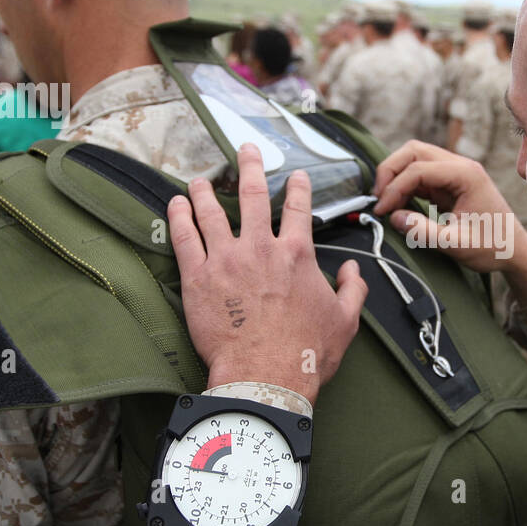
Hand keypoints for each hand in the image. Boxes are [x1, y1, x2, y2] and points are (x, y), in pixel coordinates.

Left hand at [169, 143, 368, 402]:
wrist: (266, 375)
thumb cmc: (306, 352)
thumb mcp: (345, 320)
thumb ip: (352, 290)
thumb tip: (351, 271)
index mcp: (297, 254)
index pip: (298, 209)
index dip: (299, 188)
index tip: (297, 176)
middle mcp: (261, 247)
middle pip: (253, 195)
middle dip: (250, 167)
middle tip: (245, 150)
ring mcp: (226, 259)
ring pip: (212, 212)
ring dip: (205, 191)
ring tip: (200, 180)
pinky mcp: (197, 278)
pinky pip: (184, 238)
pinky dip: (179, 217)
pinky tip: (175, 205)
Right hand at [371, 139, 526, 304]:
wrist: (514, 250)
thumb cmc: (493, 247)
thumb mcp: (457, 244)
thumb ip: (424, 231)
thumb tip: (395, 217)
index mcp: (466, 175)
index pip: (418, 169)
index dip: (394, 188)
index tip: (382, 210)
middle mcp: (460, 166)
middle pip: (413, 151)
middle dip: (390, 171)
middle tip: (378, 199)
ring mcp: (455, 172)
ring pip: (415, 158)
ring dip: (396, 175)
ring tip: (386, 202)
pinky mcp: (449, 183)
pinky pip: (420, 174)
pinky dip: (405, 184)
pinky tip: (398, 204)